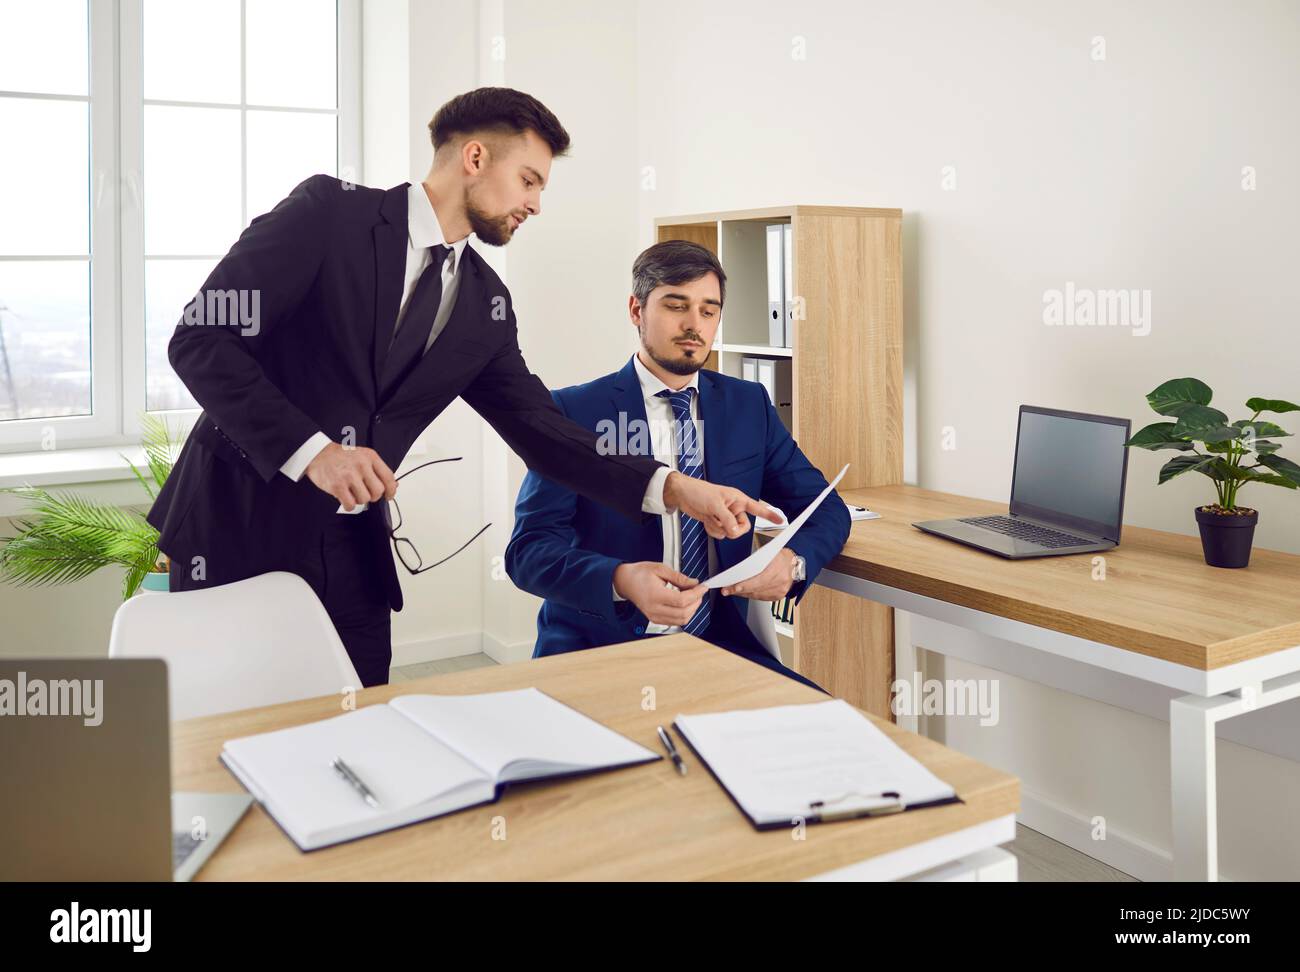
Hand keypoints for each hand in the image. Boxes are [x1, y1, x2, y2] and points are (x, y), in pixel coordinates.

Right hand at [304, 442, 398, 511]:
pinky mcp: (338, 486)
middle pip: (378, 491)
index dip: (391, 490)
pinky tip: (345, 499)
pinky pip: (351, 504)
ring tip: (351, 492)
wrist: (317, 453)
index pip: (388, 477)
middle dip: (372, 496)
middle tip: (365, 493)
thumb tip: (394, 485)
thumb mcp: (362, 456)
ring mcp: (349, 475)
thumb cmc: (340, 456)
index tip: (389, 496)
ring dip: (359, 500)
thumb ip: (377, 470)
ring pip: (365, 499)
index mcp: (370, 457)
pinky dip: (349, 506)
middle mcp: (361, 465)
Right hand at [613, 562, 707, 626]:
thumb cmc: (639, 574)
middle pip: (683, 613)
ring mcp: (654, 616)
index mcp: (655, 595)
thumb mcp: (660, 568)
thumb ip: (679, 577)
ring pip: (681, 620)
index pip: (682, 600)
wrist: (625, 581)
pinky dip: (684, 614)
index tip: (703, 587)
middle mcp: (654, 609)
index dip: (696, 594)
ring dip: (692, 610)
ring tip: (693, 597)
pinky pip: (675, 622)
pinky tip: (685, 604)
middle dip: (696, 602)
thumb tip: (694, 583)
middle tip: (699, 591)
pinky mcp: (655, 619)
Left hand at [663, 472, 781, 539]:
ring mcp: (725, 516)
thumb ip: (727, 519)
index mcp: (738, 499)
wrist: (683, 495)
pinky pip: (720, 533)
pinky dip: (713, 530)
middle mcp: (733, 509)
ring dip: (719, 528)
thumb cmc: (699, 491)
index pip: (757, 507)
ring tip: (711, 517)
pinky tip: (707, 521)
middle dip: (733, 529)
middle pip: (743, 527)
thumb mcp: (715, 505)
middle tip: (724, 524)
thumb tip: (735, 531)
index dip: (769, 514)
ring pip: (730, 532)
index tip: (780, 520)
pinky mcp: (716, 522)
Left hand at [721, 548, 795, 600]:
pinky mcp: (779, 596)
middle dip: (739, 590)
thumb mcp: (768, 552)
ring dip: (743, 593)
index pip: (759, 579)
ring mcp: (780, 590)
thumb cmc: (780, 556)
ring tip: (732, 590)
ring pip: (757, 594)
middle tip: (726, 590)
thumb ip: (755, 561)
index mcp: (778, 566)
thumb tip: (740, 570)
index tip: (733, 586)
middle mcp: (781, 580)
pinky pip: (761, 598)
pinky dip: (751, 594)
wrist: (795, 565)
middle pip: (756, 588)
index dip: (745, 584)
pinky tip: (743, 592)